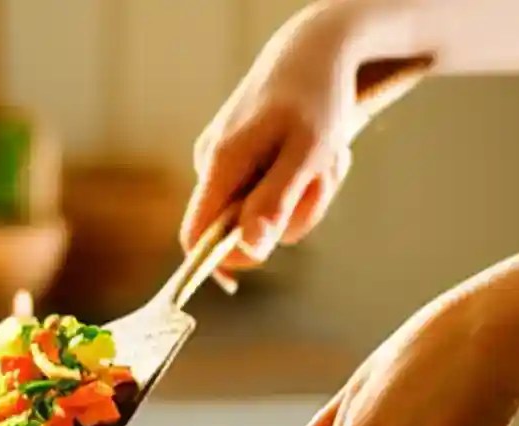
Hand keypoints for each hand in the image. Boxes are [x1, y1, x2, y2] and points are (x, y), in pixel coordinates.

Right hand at [180, 2, 372, 286]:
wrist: (316, 50)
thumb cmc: (315, 97)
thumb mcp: (307, 154)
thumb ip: (275, 203)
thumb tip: (249, 251)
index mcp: (221, 164)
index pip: (195, 236)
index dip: (212, 265)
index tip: (241, 282)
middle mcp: (214, 164)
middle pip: (242, 229)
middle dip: (289, 216)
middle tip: (319, 180)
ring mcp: (227, 161)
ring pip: (265, 212)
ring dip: (305, 196)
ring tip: (323, 158)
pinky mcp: (244, 159)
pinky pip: (271, 192)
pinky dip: (300, 181)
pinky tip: (315, 151)